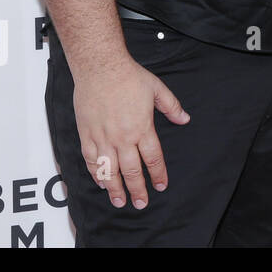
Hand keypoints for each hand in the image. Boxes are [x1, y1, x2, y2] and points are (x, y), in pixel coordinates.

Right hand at [72, 56, 189, 209]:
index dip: (158, 174)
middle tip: (141, 203)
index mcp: (142, 127)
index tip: (161, 186)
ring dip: (115, 188)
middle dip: (137, 189)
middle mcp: (122, 137)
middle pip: (131, 170)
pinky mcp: (86, 134)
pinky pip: (91, 160)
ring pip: (110, 170)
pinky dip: (95, 173)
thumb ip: (172, 107)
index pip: (153, 158)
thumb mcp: (157, 89)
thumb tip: (184, 119)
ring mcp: (102, 137)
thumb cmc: (128, 76)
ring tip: (119, 201)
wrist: (100, 68)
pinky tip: (100, 182)